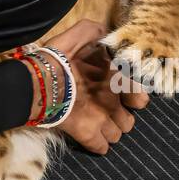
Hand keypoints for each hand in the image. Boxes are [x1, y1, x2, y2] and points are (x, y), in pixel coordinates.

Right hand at [40, 20, 145, 154]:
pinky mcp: (86, 133)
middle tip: (107, 113)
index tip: (124, 98)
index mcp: (117, 79)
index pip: (140, 98)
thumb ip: (95, 32)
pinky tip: (90, 137)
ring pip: (116, 136)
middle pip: (129, 122)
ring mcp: (101, 120)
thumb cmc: (58, 57)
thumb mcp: (78, 34)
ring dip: (108, 131)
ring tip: (97, 125)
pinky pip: (101, 148)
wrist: (38, 80)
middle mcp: (113, 101)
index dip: (133, 99)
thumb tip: (102, 31)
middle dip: (119, 118)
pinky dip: (97, 145)